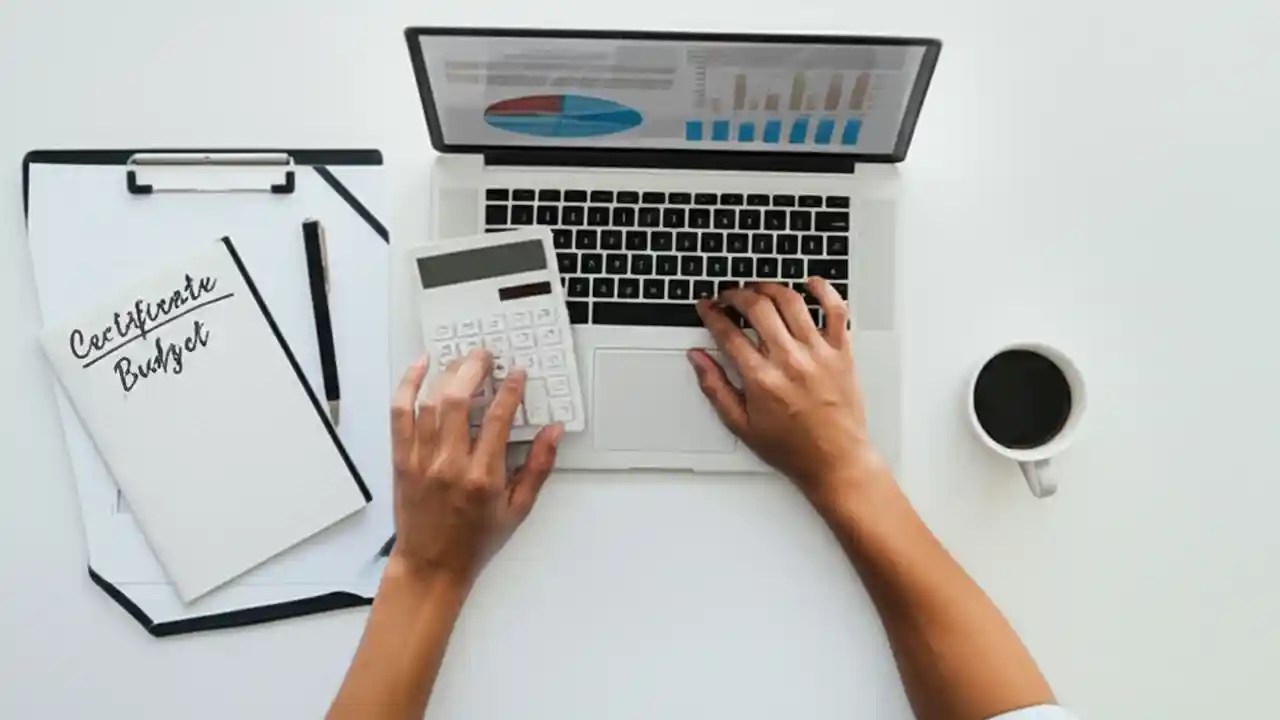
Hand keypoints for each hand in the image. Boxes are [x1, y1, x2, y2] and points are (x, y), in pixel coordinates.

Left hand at [388, 349, 562, 589]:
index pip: (497, 419)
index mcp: (482, 477)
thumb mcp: (519, 509)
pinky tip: (419, 368)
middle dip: (474, 369)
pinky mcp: (401, 460)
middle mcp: (449, 465)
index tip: (517, 374)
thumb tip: (553, 432)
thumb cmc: (474, 540)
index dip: (510, 390)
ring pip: (429, 402)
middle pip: (457, 400)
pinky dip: (407, 386)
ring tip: (462, 360)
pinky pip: (399, 414)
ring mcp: (421, 461)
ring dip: (447, 374)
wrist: (432, 565)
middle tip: (486, 356)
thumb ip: (539, 467)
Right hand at [689, 278, 889, 507]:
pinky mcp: (842, 352)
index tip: (707, 307)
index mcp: (762, 380)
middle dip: (737, 295)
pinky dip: (824, 291)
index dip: (712, 314)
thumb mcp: (741, 424)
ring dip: (770, 288)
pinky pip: (836, 310)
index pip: (728, 333)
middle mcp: (790, 361)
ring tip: (759, 289)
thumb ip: (715, 387)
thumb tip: (698, 359)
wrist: (836, 461)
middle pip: (758, 308)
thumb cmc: (793, 448)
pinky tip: (810, 284)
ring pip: (791, 301)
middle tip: (730, 296)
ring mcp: (818, 353)